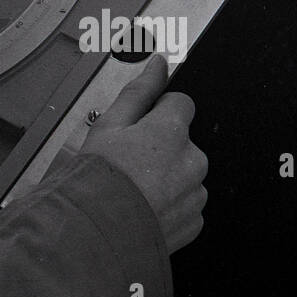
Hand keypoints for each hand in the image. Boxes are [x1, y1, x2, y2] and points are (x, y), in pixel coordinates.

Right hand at [79, 55, 207, 253]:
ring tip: (135, 188)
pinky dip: (170, 204)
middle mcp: (192, 159)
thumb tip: (158, 65)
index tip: (141, 127)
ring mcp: (196, 192)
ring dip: (167, 176)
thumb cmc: (100, 178)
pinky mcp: (195, 220)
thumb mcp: (110, 124)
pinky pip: (186, 203)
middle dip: (162, 147)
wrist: (100, 231)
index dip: (158, 113)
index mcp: (172, 130)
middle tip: (130, 161)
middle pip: (183, 141)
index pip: (181, 104)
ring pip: (185, 173)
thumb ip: (140, 90)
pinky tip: (145, 206)